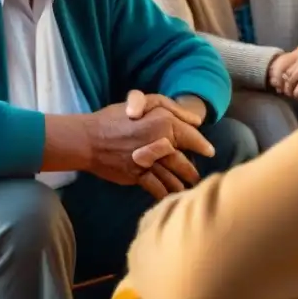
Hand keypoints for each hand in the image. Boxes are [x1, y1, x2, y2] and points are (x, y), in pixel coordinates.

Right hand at [87, 95, 210, 199]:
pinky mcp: (138, 175)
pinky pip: (158, 188)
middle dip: (192, 171)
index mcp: (164, 122)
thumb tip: (196, 122)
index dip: (202, 146)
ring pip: (173, 176)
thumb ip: (171, 108)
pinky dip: (165, 193)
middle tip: (197, 178)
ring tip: (188, 189)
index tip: (209, 152)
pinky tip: (170, 197)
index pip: (191, 137)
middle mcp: (160, 142)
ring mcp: (149, 161)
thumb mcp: (143, 101)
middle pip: (183, 161)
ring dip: (181, 184)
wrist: (88, 139)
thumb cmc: (114, 118)